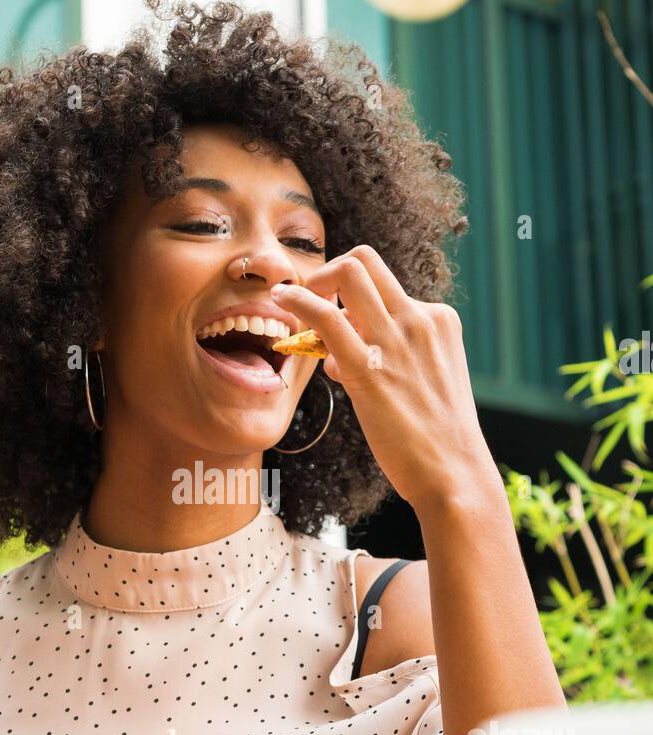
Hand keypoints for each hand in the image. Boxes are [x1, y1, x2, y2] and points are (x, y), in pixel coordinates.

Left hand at [271, 246, 499, 512]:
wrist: (454, 473)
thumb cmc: (436, 437)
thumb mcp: (426, 381)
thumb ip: (389, 359)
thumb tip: (337, 354)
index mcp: (438, 320)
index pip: (387, 285)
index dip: (354, 300)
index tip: (342, 328)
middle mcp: (419, 319)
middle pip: (366, 261)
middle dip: (330, 272)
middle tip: (310, 300)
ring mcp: (396, 339)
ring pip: (349, 273)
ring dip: (312, 283)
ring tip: (289, 303)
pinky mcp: (370, 368)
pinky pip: (327, 317)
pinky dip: (298, 301)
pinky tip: (280, 301)